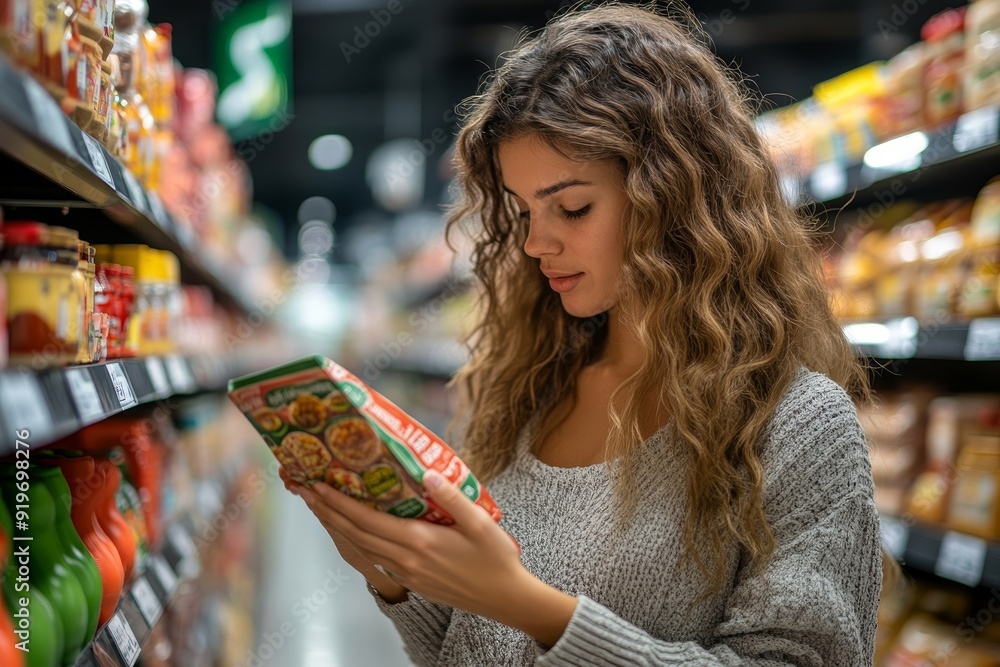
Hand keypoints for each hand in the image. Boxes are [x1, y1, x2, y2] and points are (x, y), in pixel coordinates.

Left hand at [287, 467, 526, 620]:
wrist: (505, 599)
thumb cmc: (496, 559)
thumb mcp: (480, 523)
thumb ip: (451, 497)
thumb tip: (426, 472)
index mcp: (420, 542)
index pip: (368, 520)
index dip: (339, 503)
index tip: (318, 486)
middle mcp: (406, 559)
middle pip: (356, 534)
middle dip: (327, 511)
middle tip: (304, 490)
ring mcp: (407, 573)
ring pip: (362, 547)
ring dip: (338, 526)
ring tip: (320, 507)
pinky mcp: (413, 581)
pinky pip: (375, 558)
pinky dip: (356, 541)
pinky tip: (353, 530)